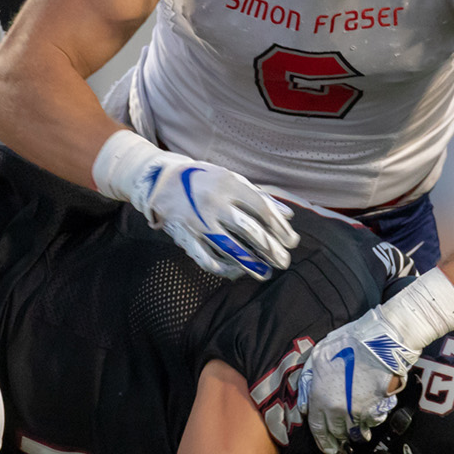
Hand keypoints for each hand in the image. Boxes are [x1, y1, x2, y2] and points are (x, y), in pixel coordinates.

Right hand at [92, 131, 298, 279]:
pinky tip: (237, 272)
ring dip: (251, 264)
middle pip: (249, 231)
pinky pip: (206, 259)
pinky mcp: (185, 236)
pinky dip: (223, 269)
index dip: (280, 228)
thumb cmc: (205, 180)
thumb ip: (261, 197)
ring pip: (229, 249)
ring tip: (266, 273)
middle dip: (270, 249)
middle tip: (284, 262)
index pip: (262, 209)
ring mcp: (198, 222)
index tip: (292, 242)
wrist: (161, 180)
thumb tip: (289, 216)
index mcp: (228, 184)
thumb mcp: (232, 180)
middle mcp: (214, 203)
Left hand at [296, 307, 414, 453]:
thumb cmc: (347, 344)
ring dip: (354, 434)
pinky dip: (369, 423)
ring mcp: (359, 411)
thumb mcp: (318, 356)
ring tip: (355, 435)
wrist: (380, 343)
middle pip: (336, 433)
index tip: (326, 447)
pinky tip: (369, 420)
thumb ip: (309, 381)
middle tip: (338, 445)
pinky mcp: (377, 409)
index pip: (318, 428)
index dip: (321, 440)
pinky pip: (371, 423)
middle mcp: (338, 410)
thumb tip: (306, 403)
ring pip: (355, 431)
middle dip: (336, 440)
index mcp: (321, 398)